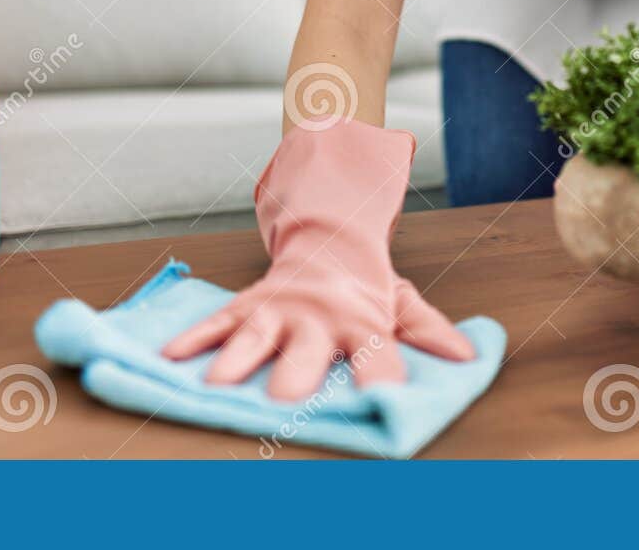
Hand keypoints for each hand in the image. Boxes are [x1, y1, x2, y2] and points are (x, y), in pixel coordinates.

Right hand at [160, 118, 474, 399]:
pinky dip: (194, 338)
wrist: (326, 234)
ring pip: (256, 336)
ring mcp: (280, 309)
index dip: (383, 380)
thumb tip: (469, 357)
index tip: (385, 405)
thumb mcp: (401, 301)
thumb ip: (430, 330)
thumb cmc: (363, 284)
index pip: (378, 356)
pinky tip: (169, 357)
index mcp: (362, 322)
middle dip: (296, 374)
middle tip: (284, 400)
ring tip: (216, 384)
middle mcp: (319, 317)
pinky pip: (218, 321)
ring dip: (236, 360)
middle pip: (308, 350)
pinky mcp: (247, 304)